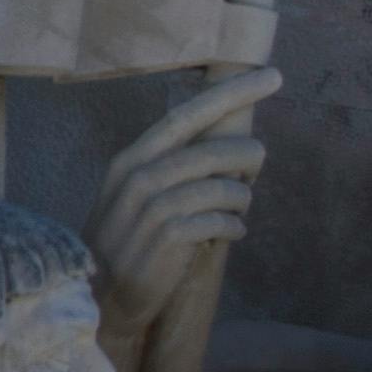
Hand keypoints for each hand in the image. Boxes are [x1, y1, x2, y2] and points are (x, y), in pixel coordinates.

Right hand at [90, 68, 278, 352]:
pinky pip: (221, 221)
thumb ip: (172, 168)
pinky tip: (228, 232)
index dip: (231, 94)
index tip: (271, 77)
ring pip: (223, 188)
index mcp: (132, 159)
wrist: (99, 294)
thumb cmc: (128, 240)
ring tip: (236, 210)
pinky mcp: (169, 237)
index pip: (187, 115)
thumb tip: (231, 150)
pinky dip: (233, 226)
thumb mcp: (137, 195)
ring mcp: (153, 207)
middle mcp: (140, 177)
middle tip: (257, 165)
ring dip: (241, 199)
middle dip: (247, 156)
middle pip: (213, 151)